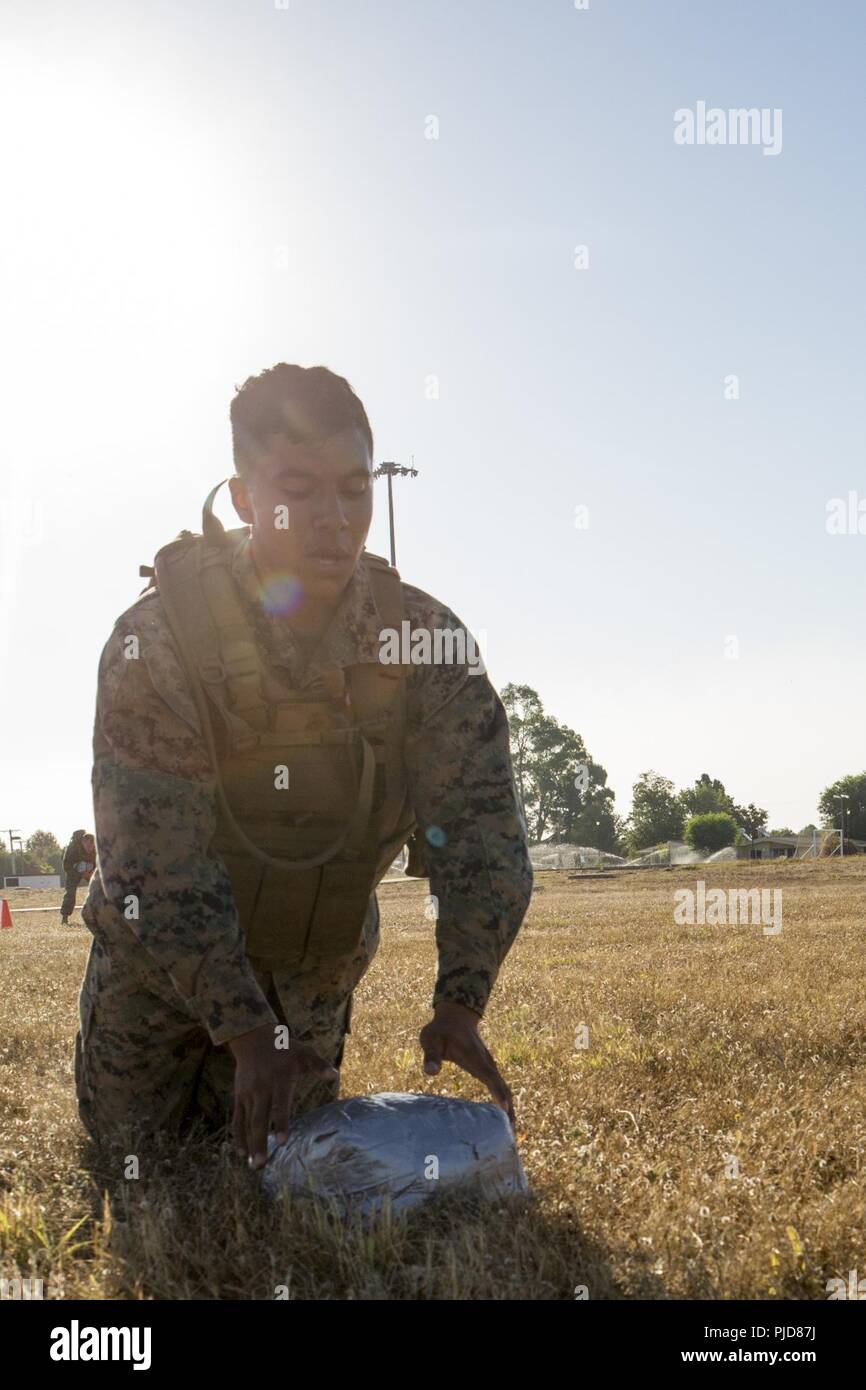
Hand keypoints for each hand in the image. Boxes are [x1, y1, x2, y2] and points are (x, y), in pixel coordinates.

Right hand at [228, 1022, 338, 1168]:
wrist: (253, 1039)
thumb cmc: (284, 1048)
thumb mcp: (304, 1053)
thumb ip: (319, 1065)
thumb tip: (335, 1076)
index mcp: (280, 1079)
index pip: (280, 1105)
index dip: (281, 1123)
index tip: (282, 1142)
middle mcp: (262, 1088)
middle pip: (260, 1119)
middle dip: (260, 1142)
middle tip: (261, 1163)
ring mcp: (248, 1094)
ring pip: (247, 1122)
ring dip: (249, 1143)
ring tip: (253, 1164)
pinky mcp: (239, 1096)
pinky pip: (237, 1118)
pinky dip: (238, 1135)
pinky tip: (241, 1152)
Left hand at [419, 1001, 514, 1126]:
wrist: (457, 1016)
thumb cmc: (441, 1030)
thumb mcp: (431, 1040)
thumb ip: (431, 1056)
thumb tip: (430, 1073)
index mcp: (475, 1059)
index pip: (490, 1077)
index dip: (498, 1094)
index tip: (506, 1111)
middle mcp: (487, 1064)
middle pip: (504, 1089)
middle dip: (509, 1111)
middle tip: (510, 1137)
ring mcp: (490, 1067)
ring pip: (505, 1090)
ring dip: (509, 1110)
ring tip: (510, 1134)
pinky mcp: (489, 1070)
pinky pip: (500, 1088)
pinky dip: (505, 1103)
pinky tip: (502, 1118)